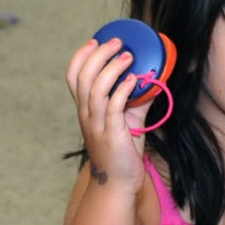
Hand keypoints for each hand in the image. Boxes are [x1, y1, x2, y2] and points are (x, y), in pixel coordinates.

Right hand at [67, 37, 152, 195]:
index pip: (72, 77)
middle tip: (117, 43)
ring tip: (128, 56)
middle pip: (83, 77)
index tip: (94, 41)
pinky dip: (123, 89)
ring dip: (112, 68)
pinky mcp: (111, 133)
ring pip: (95, 88)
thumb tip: (151, 79)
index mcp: (85, 109)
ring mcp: (97, 124)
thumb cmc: (121, 152)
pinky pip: (113, 106)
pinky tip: (134, 79)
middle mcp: (86, 115)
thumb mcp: (128, 121)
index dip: (81, 56)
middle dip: (99, 55)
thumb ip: (136, 100)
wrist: (119, 182)